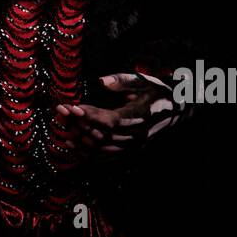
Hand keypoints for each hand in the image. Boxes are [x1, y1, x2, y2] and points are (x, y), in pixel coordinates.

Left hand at [56, 73, 181, 156]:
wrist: (176, 110)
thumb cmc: (157, 92)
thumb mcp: (142, 81)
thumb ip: (122, 81)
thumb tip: (101, 81)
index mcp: (140, 116)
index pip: (110, 119)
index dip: (90, 115)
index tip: (72, 107)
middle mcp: (136, 135)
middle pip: (102, 134)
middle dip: (79, 123)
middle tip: (60, 112)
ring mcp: (133, 145)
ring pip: (102, 148)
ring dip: (80, 138)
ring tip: (62, 126)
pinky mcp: (129, 150)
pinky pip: (105, 156)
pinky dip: (87, 152)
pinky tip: (72, 144)